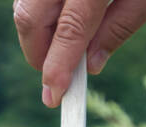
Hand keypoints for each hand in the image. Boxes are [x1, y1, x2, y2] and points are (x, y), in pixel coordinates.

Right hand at [13, 0, 145, 106]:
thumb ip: (121, 26)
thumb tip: (92, 66)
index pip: (68, 31)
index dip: (58, 68)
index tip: (53, 97)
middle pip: (29, 18)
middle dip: (37, 53)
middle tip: (54, 77)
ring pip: (25, 5)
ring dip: (37, 31)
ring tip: (61, 50)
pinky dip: (41, 12)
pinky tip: (59, 22)